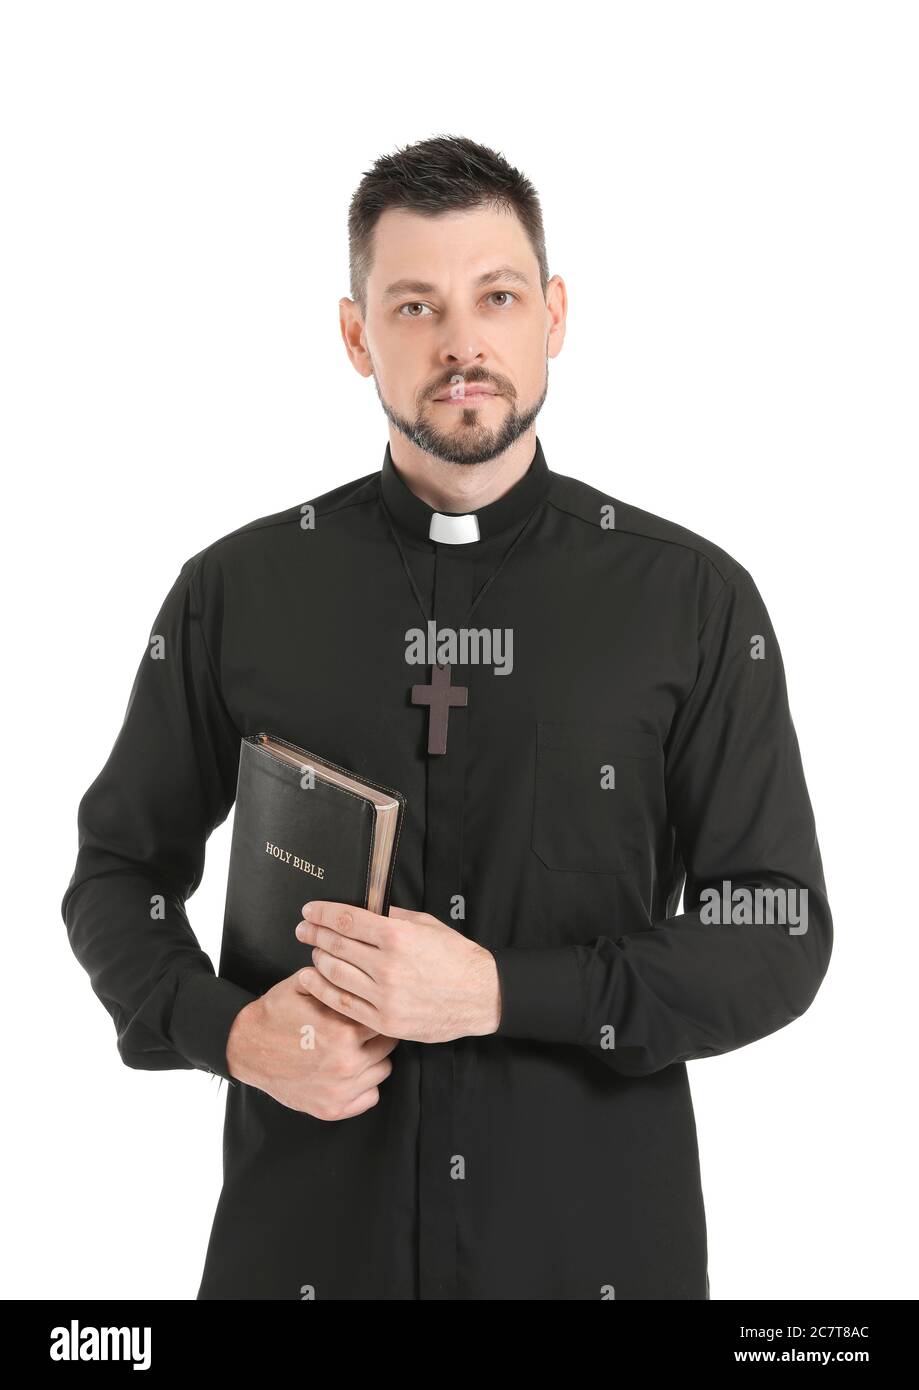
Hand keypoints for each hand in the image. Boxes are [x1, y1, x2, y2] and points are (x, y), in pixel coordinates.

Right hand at [226, 972, 398, 1120]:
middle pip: (388, 1046)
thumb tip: (361, 965)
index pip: (384, 1019)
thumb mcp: (303, 984)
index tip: (371, 1008)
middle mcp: (346, 1064)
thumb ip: (335, 977)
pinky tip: (350, 1072)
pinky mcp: (332, 1109)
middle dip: (378, 1034)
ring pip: (383, 1071)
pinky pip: (371, 1097)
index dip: (377, 1011)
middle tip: (363, 1029)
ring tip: (356, 1049)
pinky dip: (365, 1085)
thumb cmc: (275, 1014)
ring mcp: (340, 1091)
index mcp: (344, 1031)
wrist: (245, 1048)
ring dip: (374, 1059)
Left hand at [294, 901, 501, 1043]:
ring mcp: (385, 996)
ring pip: (335, 974)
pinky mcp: (385, 1021)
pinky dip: (323, 990)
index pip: (347, 920)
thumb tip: (362, 909)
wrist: (482, 996)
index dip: (323, 913)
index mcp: (398, 937)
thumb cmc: (457, 958)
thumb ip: (392, 917)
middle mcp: (388, 966)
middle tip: (303, 929)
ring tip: (312, 951)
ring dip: (317, 960)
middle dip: (314, 933)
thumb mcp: (426, 926)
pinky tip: (312, 980)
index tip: (310, 910)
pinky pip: (344, 1004)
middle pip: (336, 946)